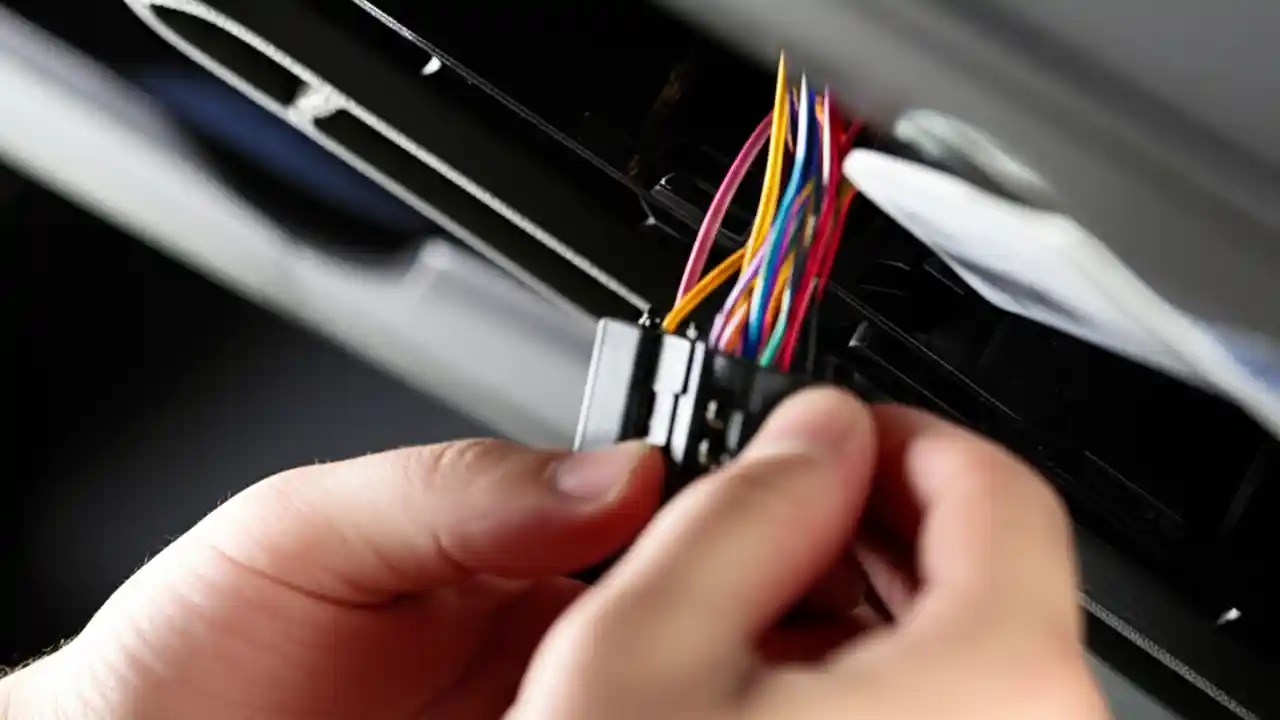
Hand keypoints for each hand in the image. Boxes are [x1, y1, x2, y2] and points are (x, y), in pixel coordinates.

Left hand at [0, 439, 663, 718]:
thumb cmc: (196, 650)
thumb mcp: (309, 525)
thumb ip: (458, 488)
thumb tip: (618, 470)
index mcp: (520, 551)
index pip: (658, 526)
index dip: (707, 531)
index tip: (735, 545)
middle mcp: (550, 645)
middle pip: (681, 627)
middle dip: (708, 631)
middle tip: (689, 644)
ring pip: (659, 705)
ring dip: (676, 700)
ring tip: (647, 699)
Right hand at [511, 389, 1107, 719]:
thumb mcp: (645, 642)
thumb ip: (740, 501)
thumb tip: (807, 428)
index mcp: (990, 680)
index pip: (996, 483)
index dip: (889, 431)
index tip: (816, 431)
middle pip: (980, 560)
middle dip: (858, 512)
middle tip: (761, 508)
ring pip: (957, 640)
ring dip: (853, 596)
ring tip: (739, 606)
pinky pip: (942, 706)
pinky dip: (864, 674)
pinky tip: (764, 683)